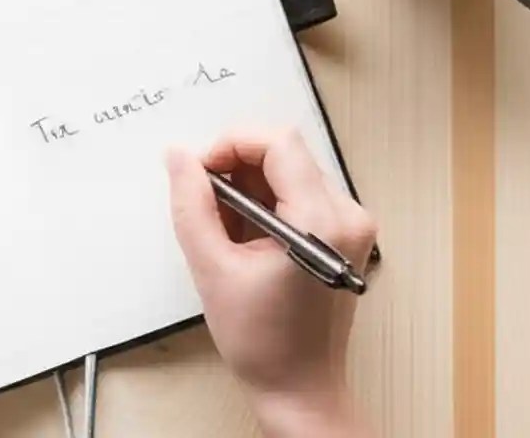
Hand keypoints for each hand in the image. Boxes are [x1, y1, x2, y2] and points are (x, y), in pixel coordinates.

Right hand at [165, 130, 376, 437]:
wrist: (300, 388)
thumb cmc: (264, 342)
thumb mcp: (212, 269)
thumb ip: (191, 204)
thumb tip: (178, 158)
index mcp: (321, 222)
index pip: (278, 143)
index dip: (231, 145)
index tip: (200, 172)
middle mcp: (347, 215)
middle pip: (285, 153)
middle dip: (236, 168)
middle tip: (206, 203)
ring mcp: (351, 224)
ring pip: (289, 172)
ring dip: (250, 188)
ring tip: (225, 231)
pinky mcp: (345, 234)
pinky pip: (300, 194)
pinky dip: (266, 204)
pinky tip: (246, 239)